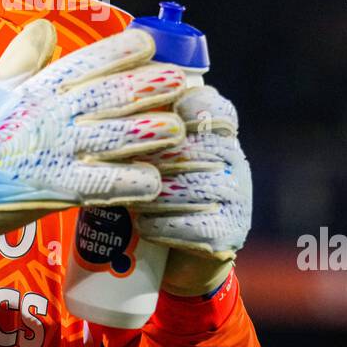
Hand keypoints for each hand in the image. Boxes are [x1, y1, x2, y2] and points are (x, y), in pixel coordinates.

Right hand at [0, 20, 188, 244]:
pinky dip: (130, 182)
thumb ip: (25, 55)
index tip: (148, 44)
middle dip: (149, 86)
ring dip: (150, 133)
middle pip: (109, 96)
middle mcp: (51, 117)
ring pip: (115, 138)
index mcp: (39, 89)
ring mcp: (56, 153)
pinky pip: (103, 185)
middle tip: (181, 81)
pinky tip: (153, 178)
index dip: (119, 51)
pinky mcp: (59, 190)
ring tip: (176, 128)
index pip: (85, 62)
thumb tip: (46, 26)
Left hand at [134, 85, 252, 296]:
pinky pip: (192, 225)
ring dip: (150, 194)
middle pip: (193, 149)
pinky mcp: (229, 234)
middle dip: (152, 158)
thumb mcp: (155, 152)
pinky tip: (142, 225)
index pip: (215, 108)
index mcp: (221, 135)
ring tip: (125, 197)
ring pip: (189, 188)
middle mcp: (236, 163)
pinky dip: (160, 225)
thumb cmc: (155, 190)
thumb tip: (109, 90)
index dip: (188, 108)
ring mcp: (237, 199)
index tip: (159, 115)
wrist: (176, 256)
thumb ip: (146, 124)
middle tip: (119, 165)